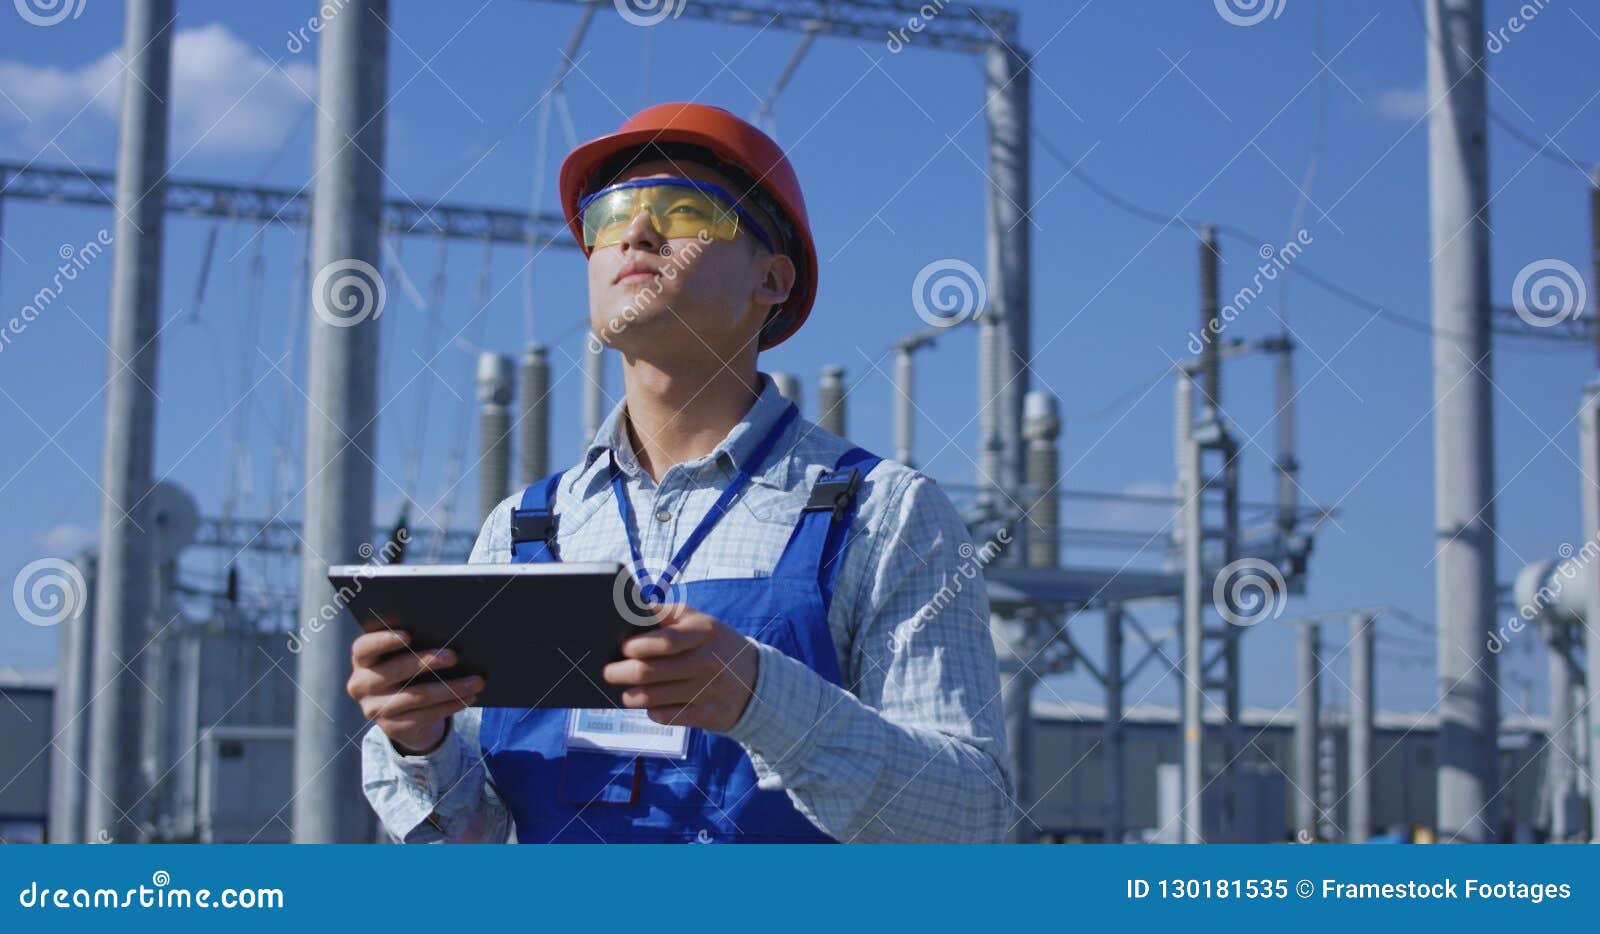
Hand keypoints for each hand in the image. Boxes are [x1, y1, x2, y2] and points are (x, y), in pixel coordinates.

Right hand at [347, 628, 482, 754]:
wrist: (402, 714)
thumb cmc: (407, 672)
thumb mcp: (402, 659)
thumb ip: (413, 647)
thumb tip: (448, 637)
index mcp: (362, 661)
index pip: (364, 648)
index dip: (384, 641)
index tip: (409, 634)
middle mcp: (362, 685)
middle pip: (394, 671)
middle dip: (426, 662)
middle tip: (454, 656)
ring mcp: (375, 710)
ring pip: (416, 697)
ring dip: (450, 688)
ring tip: (476, 681)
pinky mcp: (392, 728)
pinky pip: (426, 716)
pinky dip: (451, 705)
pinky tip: (469, 697)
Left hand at [602, 604, 759, 732]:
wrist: (756, 680)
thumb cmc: (715, 645)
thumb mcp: (700, 622)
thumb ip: (667, 613)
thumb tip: (630, 608)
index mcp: (705, 633)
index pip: (666, 641)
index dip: (639, 645)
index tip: (623, 648)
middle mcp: (708, 662)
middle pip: (650, 673)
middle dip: (620, 673)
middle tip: (607, 673)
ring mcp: (708, 691)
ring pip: (652, 699)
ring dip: (630, 696)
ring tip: (625, 691)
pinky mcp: (708, 715)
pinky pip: (667, 717)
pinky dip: (652, 711)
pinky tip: (651, 704)